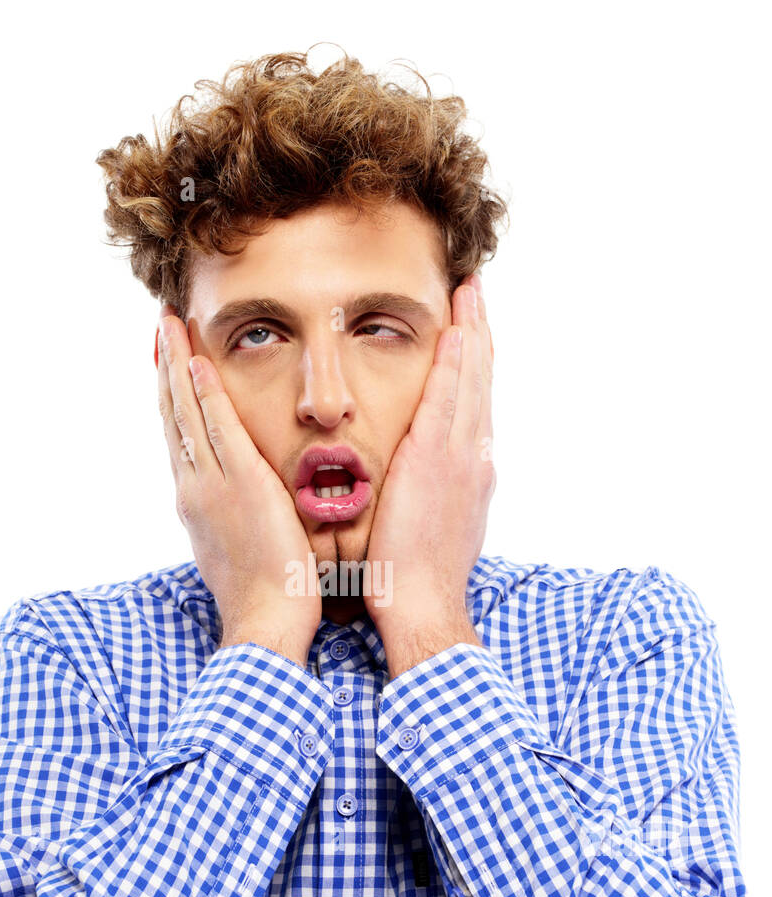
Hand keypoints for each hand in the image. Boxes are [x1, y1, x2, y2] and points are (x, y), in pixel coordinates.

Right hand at [157, 306, 322, 663]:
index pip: (179, 437)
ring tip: (168, 325)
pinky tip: (198, 361)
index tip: (167, 363)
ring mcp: (211, 484)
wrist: (264, 622)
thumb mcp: (240, 551)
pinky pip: (218, 427)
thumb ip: (238, 520)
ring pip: (186, 412)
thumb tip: (246, 507)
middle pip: (172, 415)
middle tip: (159, 326)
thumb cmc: (264, 598)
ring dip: (177, 365)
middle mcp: (193, 488)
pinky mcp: (239, 484)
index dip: (170, 397)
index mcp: (195, 503)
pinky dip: (205, 393)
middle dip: (165, 368)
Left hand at [363, 274, 494, 633]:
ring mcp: (460, 459)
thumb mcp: (431, 528)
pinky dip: (456, 364)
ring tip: (469, 291)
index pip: (473, 404)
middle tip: (474, 290)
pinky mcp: (435, 463)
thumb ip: (431, 495)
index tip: (468, 329)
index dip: (473, 362)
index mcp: (470, 473)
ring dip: (471, 333)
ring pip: (471, 381)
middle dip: (479, 333)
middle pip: (480, 382)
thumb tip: (422, 481)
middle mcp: (474, 458)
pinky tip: (454, 332)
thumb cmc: (415, 579)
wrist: (423, 606)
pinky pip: (448, 401)